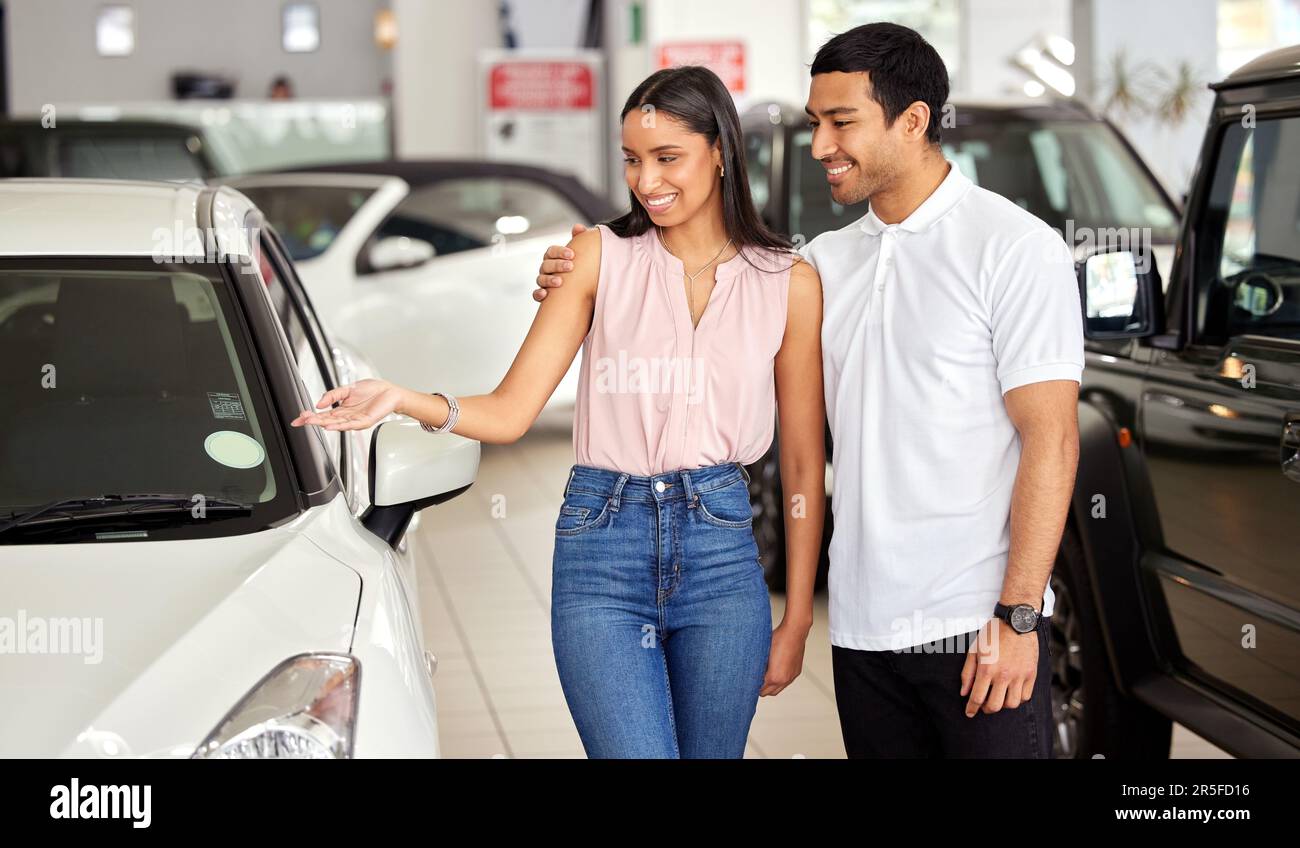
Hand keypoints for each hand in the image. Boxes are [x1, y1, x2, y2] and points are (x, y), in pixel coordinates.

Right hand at [290, 378, 404, 431]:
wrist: (389, 391)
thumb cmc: (372, 390)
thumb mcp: (347, 389)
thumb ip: (332, 395)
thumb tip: (318, 404)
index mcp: (341, 410)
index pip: (322, 415)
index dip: (310, 416)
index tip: (299, 417)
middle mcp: (347, 417)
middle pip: (326, 421)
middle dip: (312, 421)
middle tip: (300, 420)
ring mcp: (355, 420)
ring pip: (336, 424)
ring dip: (323, 424)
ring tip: (311, 422)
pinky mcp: (364, 421)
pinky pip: (350, 425)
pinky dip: (339, 426)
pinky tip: (330, 426)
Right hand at [532, 223, 587, 302]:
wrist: (581, 289)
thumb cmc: (579, 268)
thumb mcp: (581, 254)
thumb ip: (579, 240)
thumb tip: (578, 227)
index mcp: (552, 258)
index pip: (551, 251)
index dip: (560, 252)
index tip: (572, 254)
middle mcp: (545, 269)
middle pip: (546, 265)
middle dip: (557, 265)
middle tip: (570, 267)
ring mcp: (543, 282)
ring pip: (540, 279)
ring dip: (549, 280)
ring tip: (560, 282)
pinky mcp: (543, 295)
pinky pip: (536, 295)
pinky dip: (538, 294)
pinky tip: (545, 295)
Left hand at [760, 619, 809, 695]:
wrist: (794, 632)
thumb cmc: (778, 639)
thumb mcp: (763, 653)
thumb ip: (759, 666)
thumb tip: (753, 672)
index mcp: (774, 677)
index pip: (761, 690)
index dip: (754, 686)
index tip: (750, 681)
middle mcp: (784, 680)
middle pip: (769, 693)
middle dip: (762, 688)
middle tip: (755, 680)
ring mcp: (791, 677)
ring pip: (778, 689)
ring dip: (771, 686)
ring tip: (765, 677)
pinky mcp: (796, 672)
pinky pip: (786, 682)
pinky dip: (780, 681)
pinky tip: (775, 672)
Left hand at [960, 617, 1038, 716]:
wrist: (1017, 622)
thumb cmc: (993, 634)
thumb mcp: (974, 650)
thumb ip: (968, 673)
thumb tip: (964, 692)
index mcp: (987, 669)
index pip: (977, 698)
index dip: (971, 709)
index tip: (969, 713)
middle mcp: (1004, 675)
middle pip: (995, 706)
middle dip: (986, 709)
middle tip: (983, 705)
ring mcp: (1020, 676)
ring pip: (1011, 704)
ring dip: (1002, 705)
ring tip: (998, 697)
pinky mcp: (1031, 674)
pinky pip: (1025, 697)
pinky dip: (1017, 699)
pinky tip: (1011, 693)